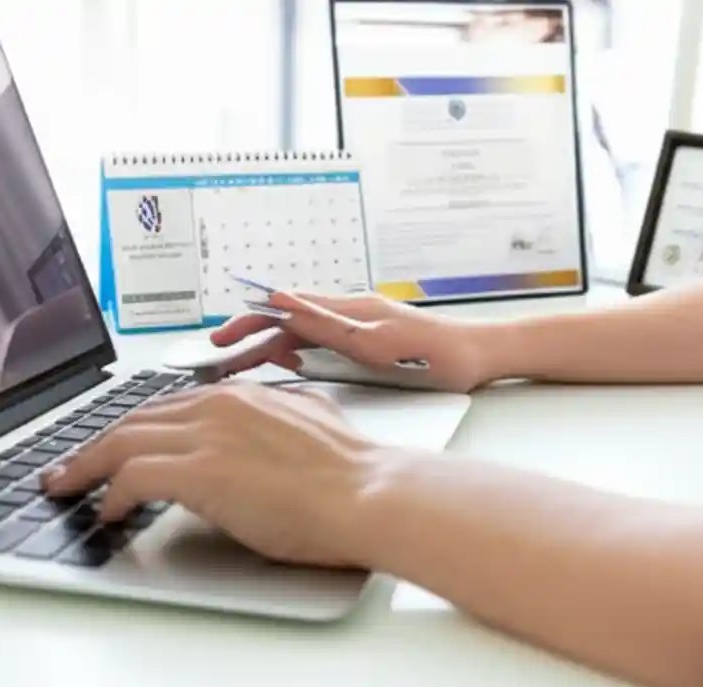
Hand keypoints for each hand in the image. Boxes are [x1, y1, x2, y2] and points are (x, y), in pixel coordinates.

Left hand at [40, 383, 386, 566]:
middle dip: (93, 446)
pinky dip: (111, 495)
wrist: (367, 493)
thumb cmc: (349, 472)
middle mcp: (217, 405)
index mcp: (240, 395)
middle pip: (132, 420)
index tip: (111, 446)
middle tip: (67, 468)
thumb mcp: (310, 421)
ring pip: (121, 442)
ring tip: (65, 488)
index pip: (165, 407)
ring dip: (85, 467)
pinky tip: (107, 512)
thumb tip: (272, 426)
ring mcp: (206, 436)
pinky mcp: (200, 471)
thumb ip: (279, 416)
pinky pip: (133, 477)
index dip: (130, 429)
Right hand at [209, 292, 491, 391]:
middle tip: (220, 358)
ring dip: (268, 346)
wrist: (482, 357)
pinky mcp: (369, 341)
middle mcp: (350, 314)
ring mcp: (359, 327)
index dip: (247, 321)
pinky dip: (295, 352)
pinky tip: (288, 366)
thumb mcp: (377, 344)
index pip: (284, 308)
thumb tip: (282, 304)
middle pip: (286, 321)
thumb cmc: (440, 355)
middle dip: (249, 337)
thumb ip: (327, 326)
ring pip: (300, 333)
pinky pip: (320, 343)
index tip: (220, 340)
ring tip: (241, 366)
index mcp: (348, 310)